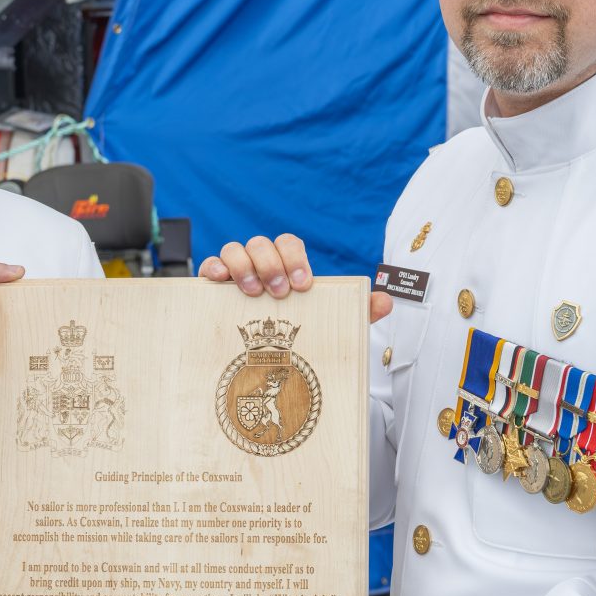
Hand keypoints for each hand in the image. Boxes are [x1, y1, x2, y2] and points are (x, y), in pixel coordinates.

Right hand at [199, 234, 393, 323]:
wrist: (262, 352)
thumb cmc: (298, 327)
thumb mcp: (329, 319)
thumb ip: (358, 309)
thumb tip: (386, 301)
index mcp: (287, 263)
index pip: (289, 243)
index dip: (295, 258)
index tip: (304, 284)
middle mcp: (261, 261)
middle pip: (261, 243)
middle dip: (271, 264)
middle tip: (280, 292)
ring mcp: (236, 270)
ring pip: (234, 248)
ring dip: (244, 266)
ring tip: (253, 292)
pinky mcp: (214, 284)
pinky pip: (209, 265)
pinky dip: (214, 268)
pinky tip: (219, 282)